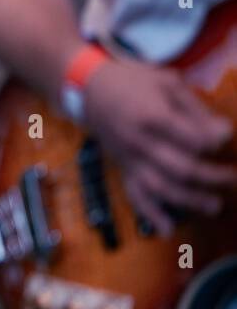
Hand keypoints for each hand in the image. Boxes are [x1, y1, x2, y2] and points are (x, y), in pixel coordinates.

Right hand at [82, 59, 235, 234]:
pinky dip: (150, 214)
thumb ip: (194, 109)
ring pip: (162, 187)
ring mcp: (130, 158)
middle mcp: (140, 143)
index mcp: (152, 117)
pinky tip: (167, 228)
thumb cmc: (131, 80)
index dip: (214, 141)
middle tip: (233, 177)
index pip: (192, 139)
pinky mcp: (123, 167)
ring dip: (190, 200)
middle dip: (212, 176)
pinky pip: (134, 194)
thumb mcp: (165, 82)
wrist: (87, 88)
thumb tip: (224, 132)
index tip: (228, 137)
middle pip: (182, 168)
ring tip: (214, 205)